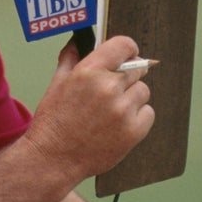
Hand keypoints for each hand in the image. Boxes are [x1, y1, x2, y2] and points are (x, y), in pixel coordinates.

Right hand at [23, 35, 154, 182]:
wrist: (53, 159)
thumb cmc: (53, 121)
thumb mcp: (57, 83)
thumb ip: (71, 58)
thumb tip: (78, 42)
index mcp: (90, 71)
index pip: (125, 45)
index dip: (128, 49)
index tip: (127, 55)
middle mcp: (108, 88)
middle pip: (137, 68)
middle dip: (127, 76)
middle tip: (113, 89)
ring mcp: (123, 111)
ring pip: (143, 91)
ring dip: (132, 97)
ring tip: (112, 110)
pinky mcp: (133, 132)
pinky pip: (148, 113)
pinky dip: (138, 117)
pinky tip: (119, 124)